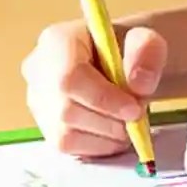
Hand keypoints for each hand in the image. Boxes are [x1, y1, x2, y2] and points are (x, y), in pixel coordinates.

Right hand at [20, 19, 167, 156]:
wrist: (127, 62)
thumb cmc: (131, 48)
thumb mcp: (147, 39)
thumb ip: (147, 51)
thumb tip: (138, 83)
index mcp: (57, 40)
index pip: (69, 78)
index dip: (103, 99)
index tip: (134, 109)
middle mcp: (38, 71)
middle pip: (67, 111)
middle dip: (109, 121)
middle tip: (137, 118)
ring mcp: (38, 101)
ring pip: (65, 134)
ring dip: (106, 137)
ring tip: (128, 124)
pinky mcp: (46, 126)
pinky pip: (68, 147)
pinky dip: (98, 146)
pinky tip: (114, 132)